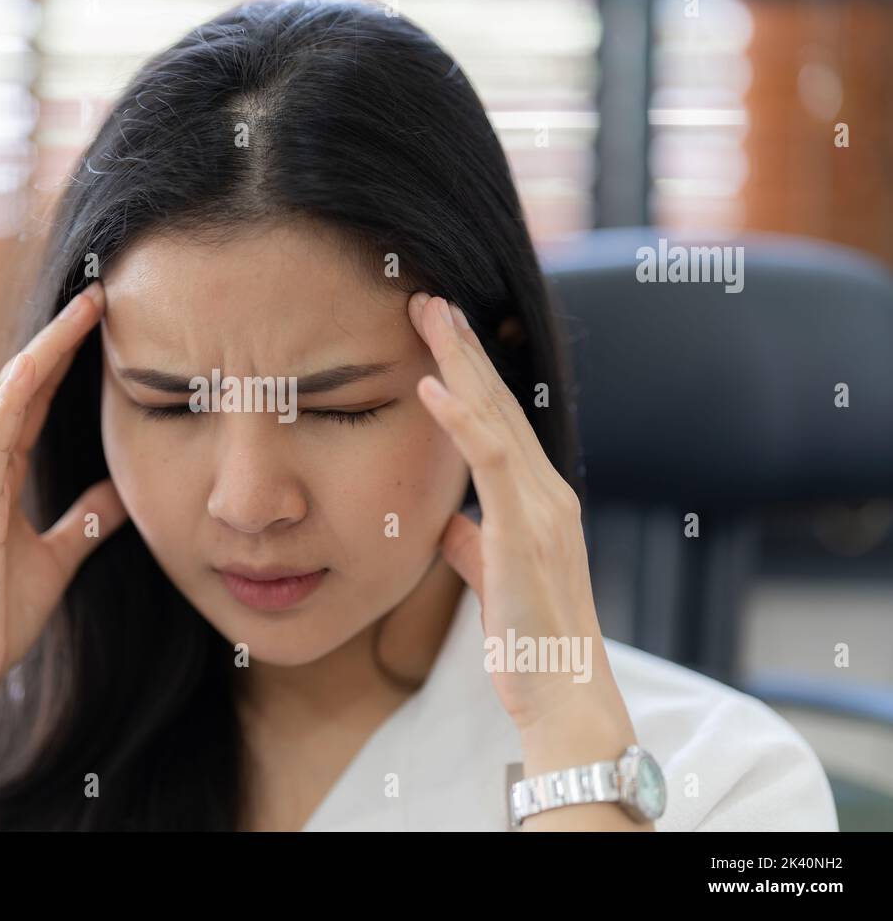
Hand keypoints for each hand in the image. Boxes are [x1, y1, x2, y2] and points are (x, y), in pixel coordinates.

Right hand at [0, 281, 127, 719]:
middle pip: (25, 386)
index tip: (102, 326)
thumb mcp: (56, 558)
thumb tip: (119, 493)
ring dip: (47, 350)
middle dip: (61, 340)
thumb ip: (84, 521)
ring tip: (86, 310)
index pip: (36, 403)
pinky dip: (16, 394)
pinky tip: (38, 363)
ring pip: (10, 396)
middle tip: (100, 296)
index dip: (66, 363)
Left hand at [406, 293, 633, 745]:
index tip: (439, 334)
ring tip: (429, 314)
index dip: (469, 375)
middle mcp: (547, 492)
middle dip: (463, 348)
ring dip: (460, 362)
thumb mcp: (491, 578)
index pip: (498, 422)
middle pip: (499, 404)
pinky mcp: (526, 530)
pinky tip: (430, 385)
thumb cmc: (530, 641)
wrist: (563, 693)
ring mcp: (541, 507)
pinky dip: (460, 420)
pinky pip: (490, 462)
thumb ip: (471, 543)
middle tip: (430, 298)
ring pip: (496, 417)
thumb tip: (445, 521)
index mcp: (537, 501)